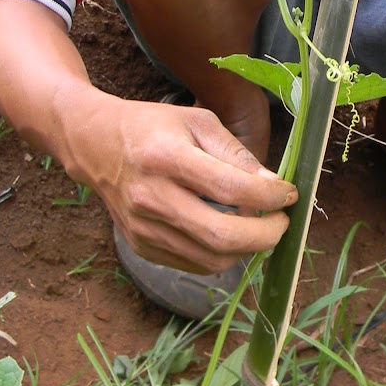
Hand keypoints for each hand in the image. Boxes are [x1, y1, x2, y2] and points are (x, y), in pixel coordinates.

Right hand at [82, 98, 297, 274]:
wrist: (96, 145)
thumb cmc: (153, 127)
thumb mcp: (197, 121)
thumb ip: (236, 153)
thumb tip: (272, 185)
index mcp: (166, 157)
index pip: (229, 188)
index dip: (269, 196)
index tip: (289, 194)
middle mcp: (151, 198)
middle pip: (221, 236)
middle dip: (265, 235)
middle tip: (282, 221)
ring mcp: (143, 228)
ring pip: (211, 259)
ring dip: (247, 249)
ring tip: (259, 227)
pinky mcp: (142, 247)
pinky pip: (195, 264)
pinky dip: (221, 254)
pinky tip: (229, 233)